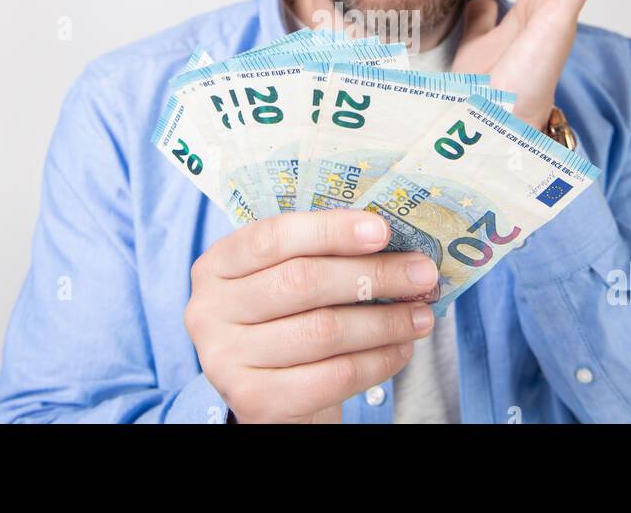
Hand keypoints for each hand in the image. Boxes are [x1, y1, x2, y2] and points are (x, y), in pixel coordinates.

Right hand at [184, 209, 438, 423]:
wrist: (274, 396)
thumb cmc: (290, 323)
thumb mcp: (288, 283)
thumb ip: (323, 256)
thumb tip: (395, 242)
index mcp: (217, 265)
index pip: (274, 236)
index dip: (330, 230)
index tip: (382, 231)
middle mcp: (208, 309)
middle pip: (302, 282)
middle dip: (373, 275)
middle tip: (422, 274)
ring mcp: (225, 358)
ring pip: (323, 330)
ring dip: (385, 322)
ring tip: (421, 316)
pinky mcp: (253, 399)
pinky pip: (331, 376)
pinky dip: (376, 362)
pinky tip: (401, 350)